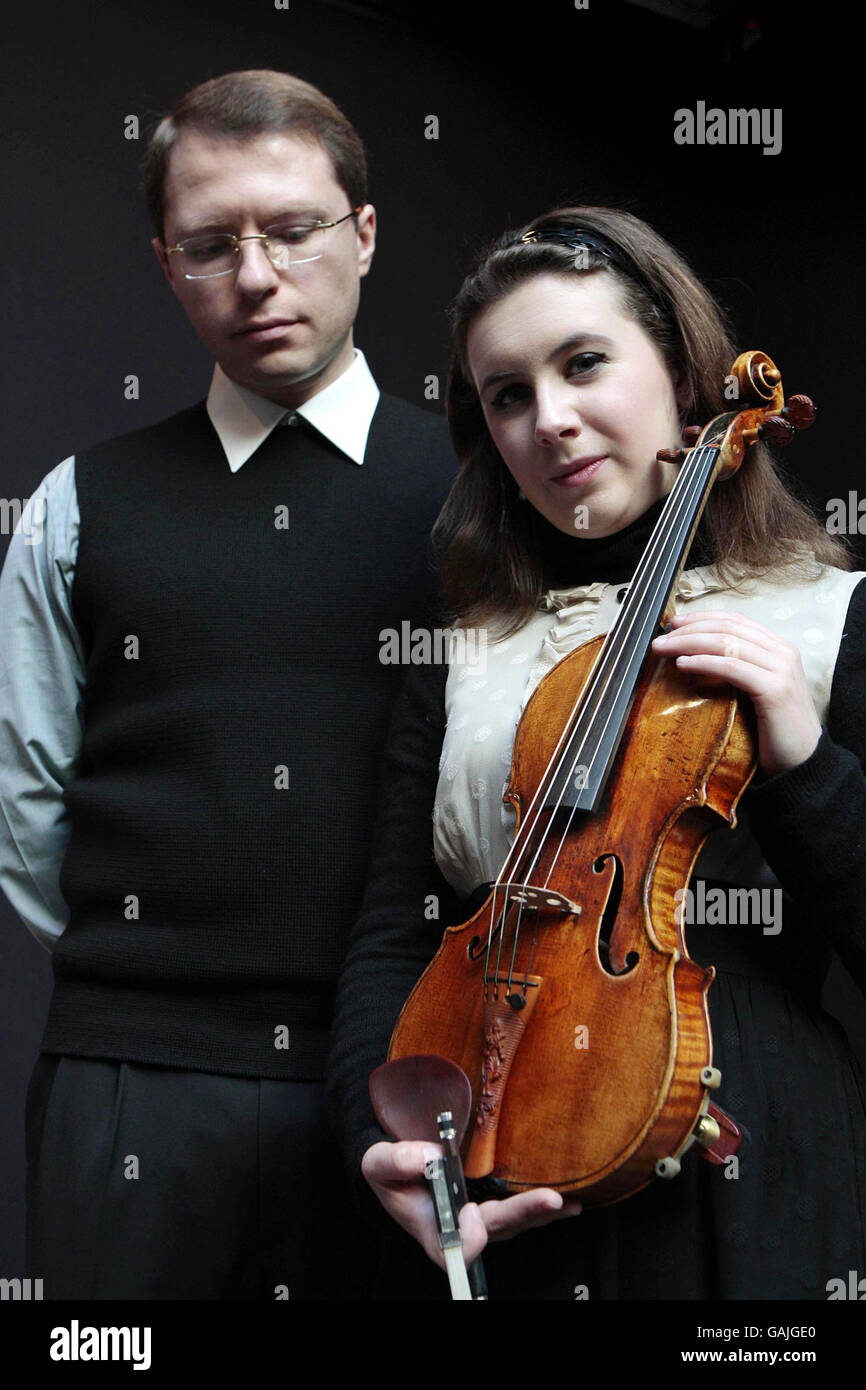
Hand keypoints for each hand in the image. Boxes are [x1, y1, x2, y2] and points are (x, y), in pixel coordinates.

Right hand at [361, 1139, 581, 1269]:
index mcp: (433, 1231)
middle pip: (496, 1230)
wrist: (402, 1167)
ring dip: (541, 1212)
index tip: (471, 1215)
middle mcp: (463, 1231)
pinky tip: (572, 1203)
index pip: (453, 1248)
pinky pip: (523, 1213)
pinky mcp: (497, 1206)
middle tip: (550, 1200)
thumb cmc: (390, 1172)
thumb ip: (396, 1161)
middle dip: (524, 1215)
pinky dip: (546, 1208)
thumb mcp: (378, 1163)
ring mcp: (484, 1220)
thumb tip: (428, 1156)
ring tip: (565, 1201)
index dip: (467, 1238)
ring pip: (515, 1223)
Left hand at [652, 611, 821, 776]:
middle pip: (728, 628)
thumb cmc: (774, 731)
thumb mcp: (756, 691)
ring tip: (663, 650)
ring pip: (727, 643)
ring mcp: (781, 668)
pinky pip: (731, 668)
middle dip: (689, 629)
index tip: (674, 624)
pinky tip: (683, 665)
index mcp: (778, 648)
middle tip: (660, 639)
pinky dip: (704, 663)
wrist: (803, 762)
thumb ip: (738, 670)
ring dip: (689, 643)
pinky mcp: (774, 689)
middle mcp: (782, 652)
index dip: (702, 618)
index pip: (736, 620)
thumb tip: (694, 658)